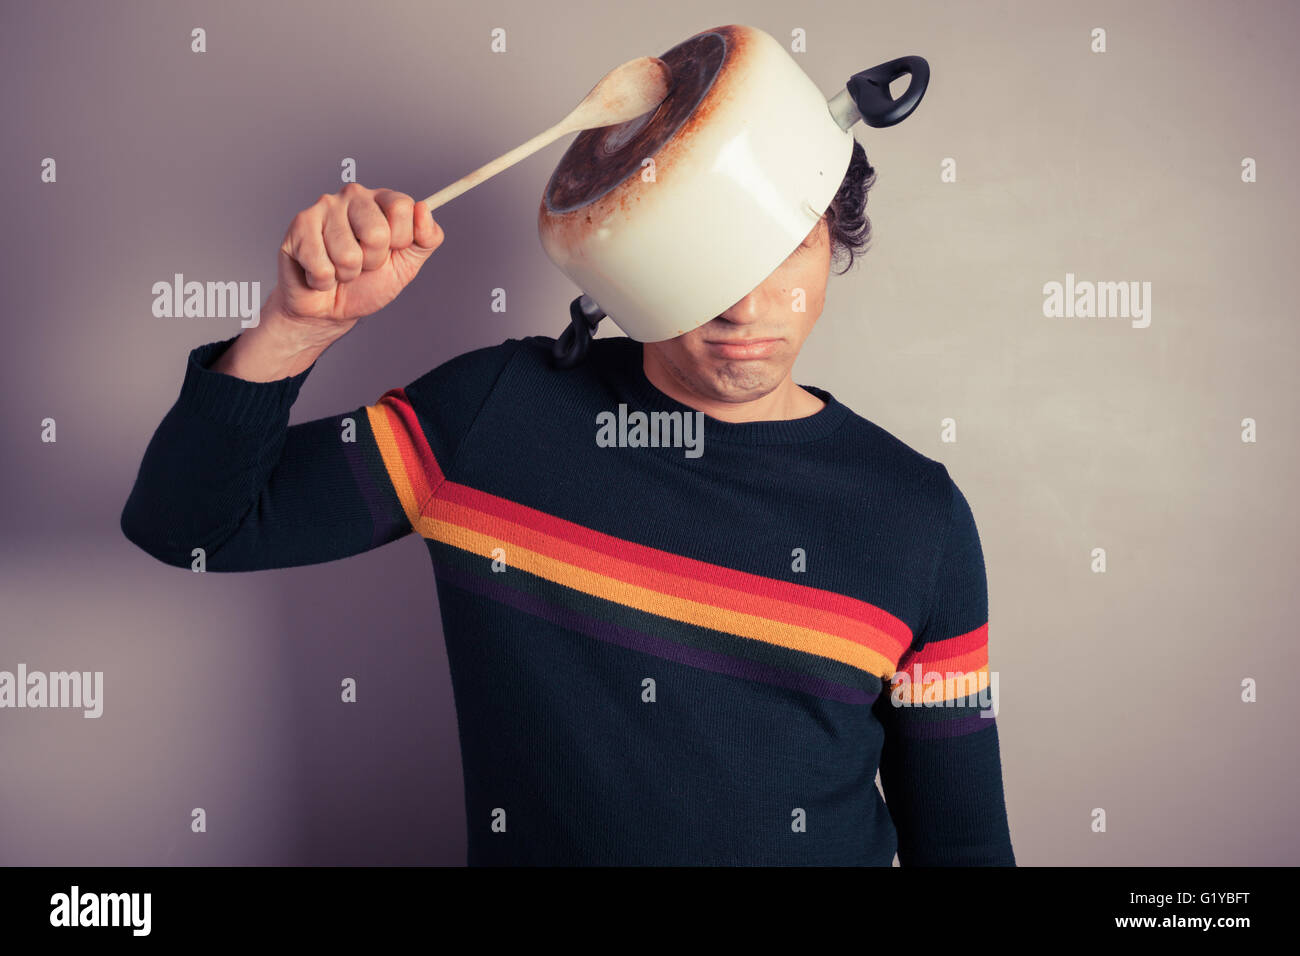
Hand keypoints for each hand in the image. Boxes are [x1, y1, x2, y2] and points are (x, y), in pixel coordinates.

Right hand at [267, 183, 444, 336]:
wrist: (330, 309)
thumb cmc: (368, 284)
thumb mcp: (407, 264)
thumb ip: (427, 239)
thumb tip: (424, 209)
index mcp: (382, 199)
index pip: (403, 207)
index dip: (400, 240)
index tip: (391, 250)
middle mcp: (353, 196)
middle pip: (377, 232)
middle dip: (372, 261)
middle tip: (362, 263)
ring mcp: (324, 207)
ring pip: (348, 254)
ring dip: (346, 273)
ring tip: (339, 268)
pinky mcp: (299, 226)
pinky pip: (322, 266)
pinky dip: (324, 280)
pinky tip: (319, 273)